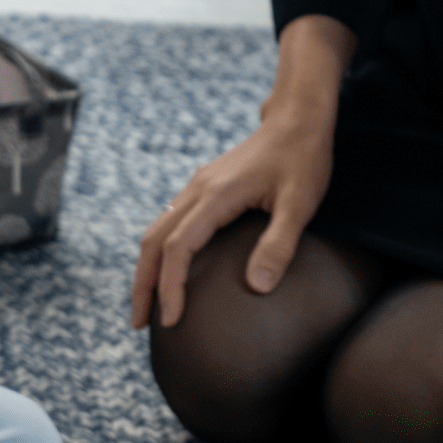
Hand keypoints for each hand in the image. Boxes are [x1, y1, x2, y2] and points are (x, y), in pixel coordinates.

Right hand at [132, 15, 345, 329]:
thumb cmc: (304, 158)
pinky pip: (171, 222)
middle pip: (153, 241)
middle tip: (139, 325)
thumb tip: (257, 287)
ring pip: (157, 230)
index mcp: (215, 195)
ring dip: (147, 268)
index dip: (170, 287)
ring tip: (149, 305)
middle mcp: (197, 190)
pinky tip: (172, 271)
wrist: (298, 116)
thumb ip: (279, 244)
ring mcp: (198, 186)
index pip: (178, 248)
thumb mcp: (301, 203)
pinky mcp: (205, 187)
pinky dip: (161, 251)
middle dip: (142, 284)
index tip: (172, 321)